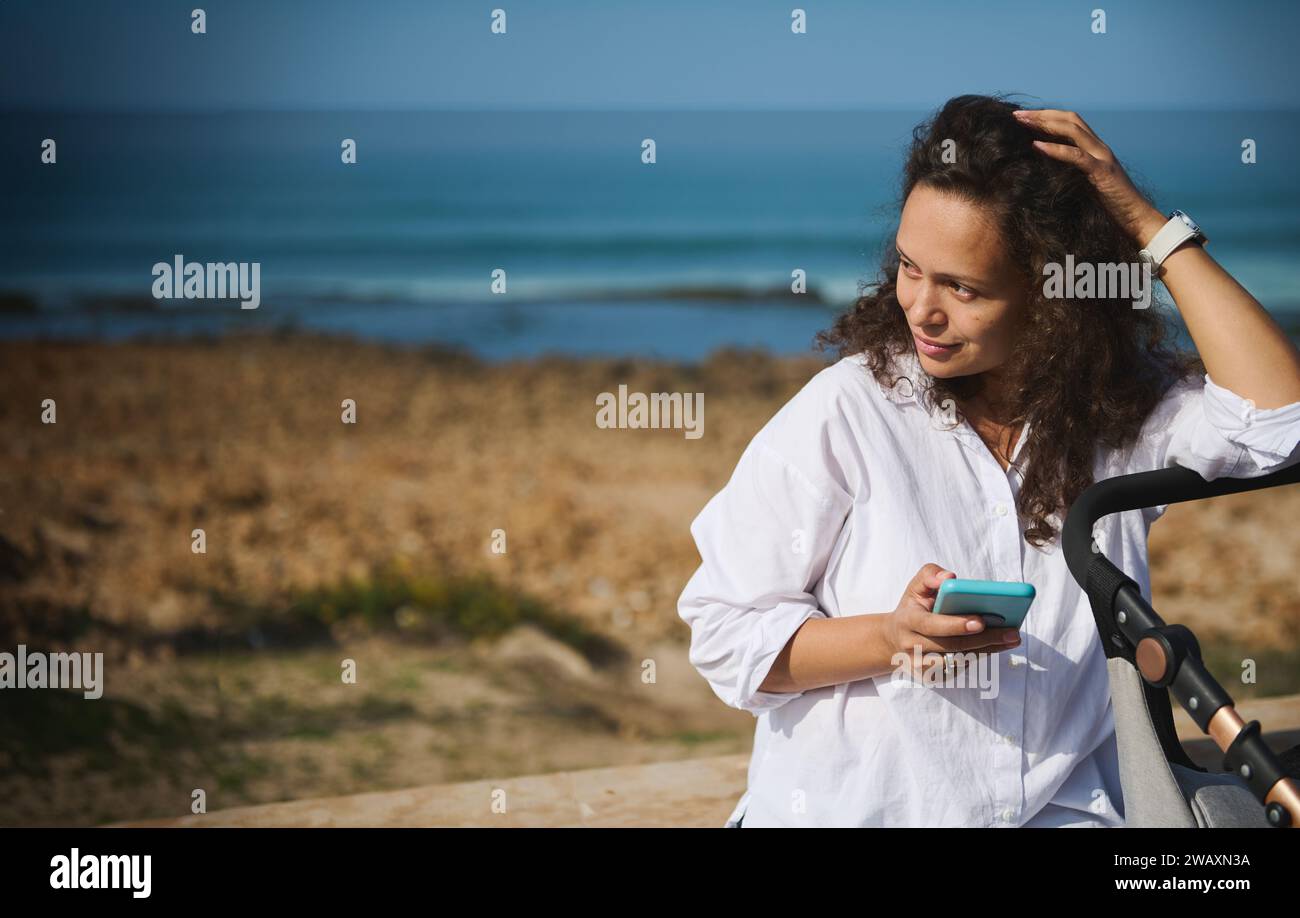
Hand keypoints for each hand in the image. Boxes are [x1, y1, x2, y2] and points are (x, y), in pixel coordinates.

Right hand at [884, 563, 1020, 665]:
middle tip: (1012, 632)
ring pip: (960, 660)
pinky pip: (960, 668)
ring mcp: (920, 665)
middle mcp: (911, 646)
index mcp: (907, 620)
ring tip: (1011, 638)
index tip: (981, 621)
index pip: (932, 625)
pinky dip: (979, 657)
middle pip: (952, 646)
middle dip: (984, 639)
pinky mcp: (930, 677)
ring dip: (987, 650)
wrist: (893, 639)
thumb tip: (950, 578)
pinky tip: (996, 646)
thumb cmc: (913, 608)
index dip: (956, 624)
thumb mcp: (916, 587)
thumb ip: (930, 574)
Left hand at [1013, 107, 1165, 244]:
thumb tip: (1042, 169)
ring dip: (1045, 124)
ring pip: (1074, 130)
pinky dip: (1056, 149)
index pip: (1070, 122)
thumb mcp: (1084, 183)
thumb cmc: (1108, 205)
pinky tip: (1037, 145)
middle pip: (1070, 119)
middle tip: (1017, 115)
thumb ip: (1070, 171)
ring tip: (1022, 122)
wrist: (1135, 218)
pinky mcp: (1102, 173)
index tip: (1023, 117)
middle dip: (1042, 115)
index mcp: (1094, 149)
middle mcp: (1099, 147)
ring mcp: (1102, 157)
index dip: (1047, 116)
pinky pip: (1077, 156)